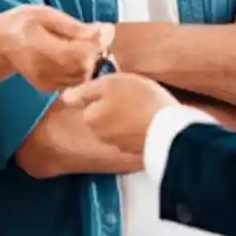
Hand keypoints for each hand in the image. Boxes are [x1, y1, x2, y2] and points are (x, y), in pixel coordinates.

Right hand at [0, 5, 113, 92]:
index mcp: (41, 49)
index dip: (96, 44)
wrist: (1, 44)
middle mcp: (44, 71)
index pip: (82, 55)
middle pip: (85, 68)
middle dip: (93, 52)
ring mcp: (46, 83)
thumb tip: (105, 32)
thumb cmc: (23, 23)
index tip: (100, 29)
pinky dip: (78, 69)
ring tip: (78, 44)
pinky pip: (74, 81)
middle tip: (90, 36)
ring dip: (88, 61)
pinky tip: (69, 55)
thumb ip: (75, 26)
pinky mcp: (48, 89)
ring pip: (82, 77)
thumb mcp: (46, 14)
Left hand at [62, 73, 179, 154]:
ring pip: (118, 126)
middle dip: (113, 106)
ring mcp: (120, 146)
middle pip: (102, 116)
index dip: (103, 92)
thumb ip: (85, 91)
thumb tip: (65, 97)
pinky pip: (134, 134)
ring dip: (127, 116)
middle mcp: (101, 136)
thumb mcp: (109, 84)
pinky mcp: (138, 151)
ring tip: (144, 104)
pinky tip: (152, 117)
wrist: (169, 130)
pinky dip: (140, 127)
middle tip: (132, 92)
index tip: (116, 87)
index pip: (89, 103)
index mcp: (91, 119)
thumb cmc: (139, 101)